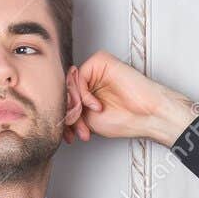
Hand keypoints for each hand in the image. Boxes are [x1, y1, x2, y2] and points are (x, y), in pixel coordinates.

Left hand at [63, 51, 198, 146]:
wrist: (147, 115)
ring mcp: (95, 69)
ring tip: (86, 121)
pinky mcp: (101, 61)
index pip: (64, 101)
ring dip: (74, 107)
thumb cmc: (125, 119)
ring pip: (68, 85)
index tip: (68, 137)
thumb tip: (51, 109)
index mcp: (86, 92)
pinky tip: (96, 106)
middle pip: (64, 92)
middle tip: (78, 130)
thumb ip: (70, 112)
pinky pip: (80, 76)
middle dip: (68, 115)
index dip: (63, 119)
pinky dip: (83, 94)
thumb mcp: (87, 121)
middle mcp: (89, 79)